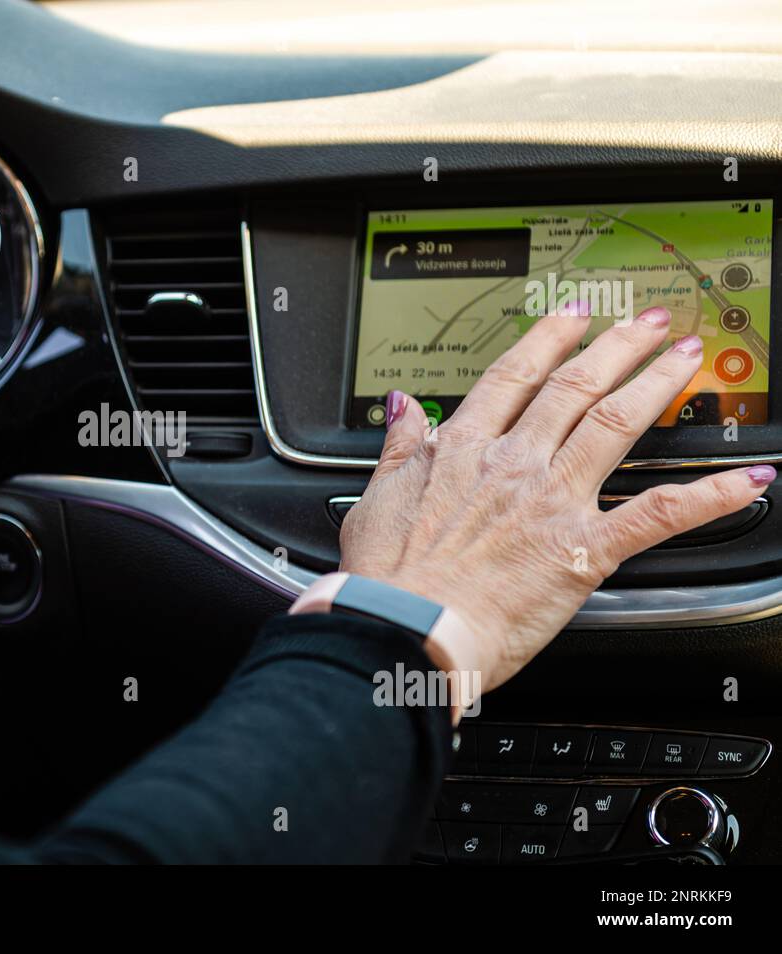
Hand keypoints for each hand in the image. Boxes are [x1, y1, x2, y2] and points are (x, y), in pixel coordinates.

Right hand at [339, 303, 772, 692]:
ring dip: (657, 386)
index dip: (548, 340)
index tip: (573, 317)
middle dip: (615, 347)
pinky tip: (749, 478)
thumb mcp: (374, 498)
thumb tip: (401, 406)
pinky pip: (660, 515)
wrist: (405, 626)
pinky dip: (712, 496)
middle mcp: (514, 463)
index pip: (514, 377)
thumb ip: (397, 446)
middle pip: (574, 388)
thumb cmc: (387, 578)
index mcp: (463, 450)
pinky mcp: (585, 550)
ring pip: (615, 425)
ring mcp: (552, 501)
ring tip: (685, 359)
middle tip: (646, 322)